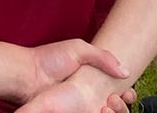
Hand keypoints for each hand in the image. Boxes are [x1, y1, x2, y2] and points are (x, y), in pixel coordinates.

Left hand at [12, 46, 130, 112]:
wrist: (27, 75)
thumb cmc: (50, 59)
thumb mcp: (78, 49)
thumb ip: (103, 57)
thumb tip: (126, 73)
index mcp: (93, 78)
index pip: (118, 89)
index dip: (127, 94)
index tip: (128, 92)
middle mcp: (90, 94)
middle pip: (117, 106)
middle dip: (123, 106)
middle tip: (115, 100)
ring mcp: (82, 107)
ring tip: (106, 107)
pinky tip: (102, 111)